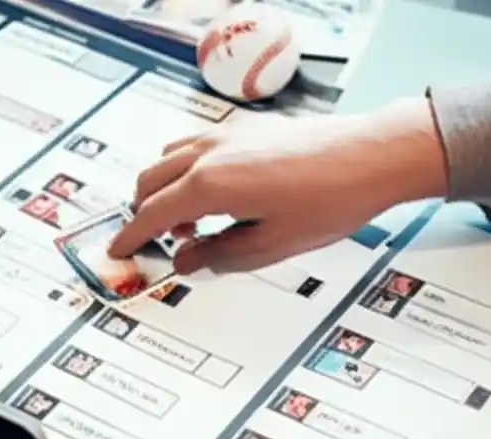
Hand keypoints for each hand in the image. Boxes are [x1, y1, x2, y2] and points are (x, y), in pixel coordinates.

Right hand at [108, 98, 448, 273]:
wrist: (372, 157)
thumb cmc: (330, 199)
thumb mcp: (269, 246)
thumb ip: (216, 255)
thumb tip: (185, 260)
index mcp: (209, 185)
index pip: (151, 215)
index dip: (131, 237)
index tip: (118, 251)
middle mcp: (209, 153)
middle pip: (149, 181)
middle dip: (143, 213)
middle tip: (154, 242)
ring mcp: (226, 134)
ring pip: (167, 157)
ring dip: (164, 189)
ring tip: (190, 222)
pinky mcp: (246, 128)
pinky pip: (194, 144)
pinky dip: (186, 169)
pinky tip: (214, 192)